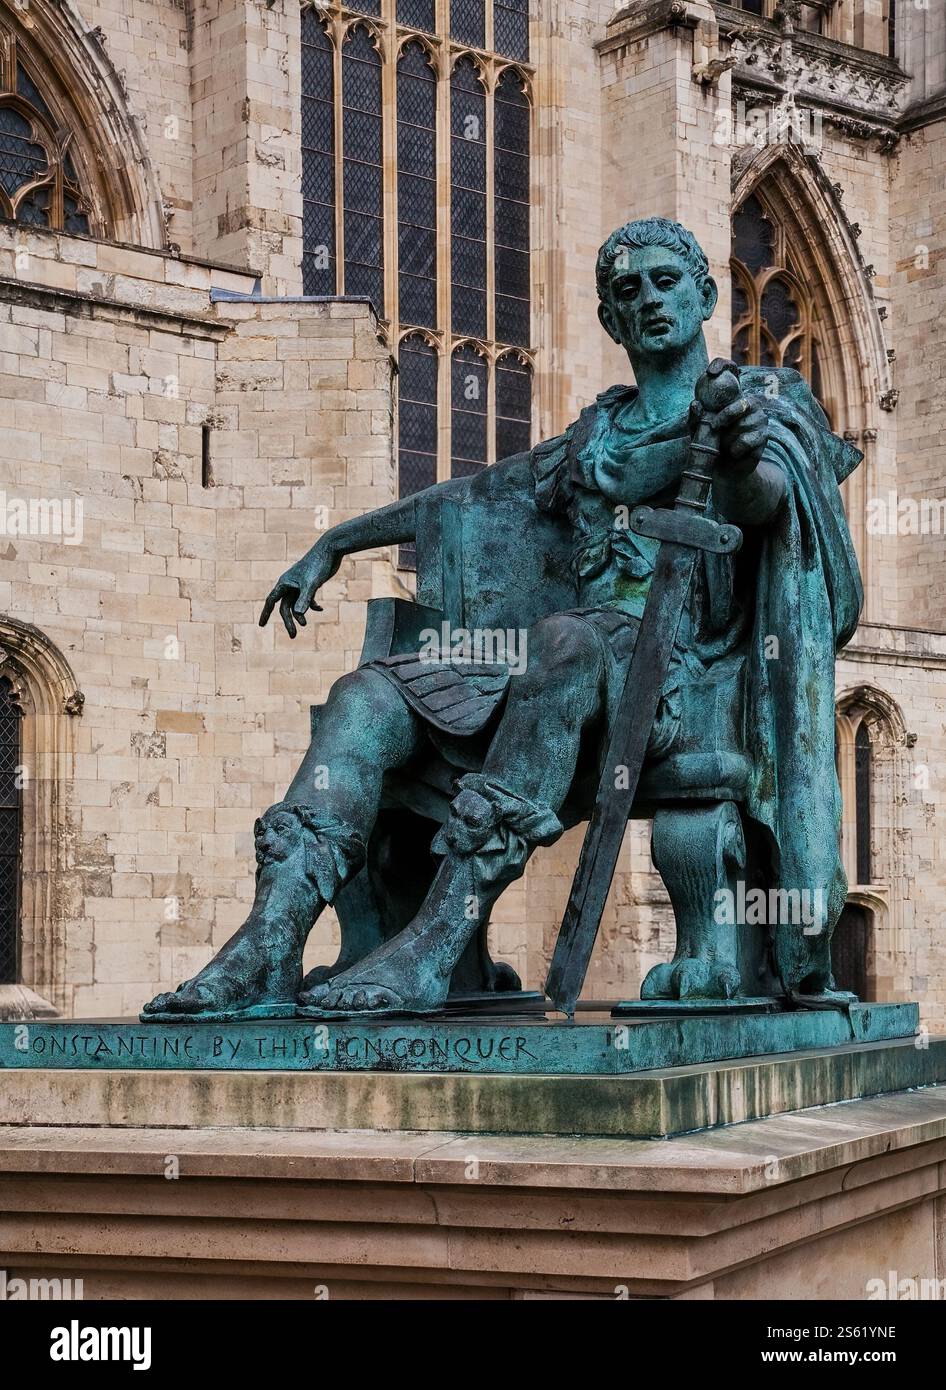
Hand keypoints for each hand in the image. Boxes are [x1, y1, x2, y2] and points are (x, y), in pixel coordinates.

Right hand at [259, 541, 338, 637]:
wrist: (330, 549)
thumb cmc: (318, 564)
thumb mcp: (312, 584)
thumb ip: (305, 599)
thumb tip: (299, 615)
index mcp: (284, 583)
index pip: (271, 601)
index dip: (265, 613)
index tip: (261, 625)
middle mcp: (290, 584)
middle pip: (285, 607)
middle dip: (288, 621)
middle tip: (293, 636)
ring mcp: (300, 584)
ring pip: (296, 604)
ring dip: (299, 615)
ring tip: (304, 625)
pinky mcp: (310, 584)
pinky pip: (307, 599)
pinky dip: (312, 605)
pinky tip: (320, 609)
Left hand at [691, 358, 767, 477]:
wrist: (726, 471)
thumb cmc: (711, 446)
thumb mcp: (697, 432)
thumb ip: (695, 418)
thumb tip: (695, 404)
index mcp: (731, 396)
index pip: (731, 370)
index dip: (723, 365)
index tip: (710, 372)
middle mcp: (748, 403)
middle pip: (740, 403)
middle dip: (725, 417)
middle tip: (716, 428)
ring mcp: (759, 418)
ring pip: (742, 425)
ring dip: (728, 439)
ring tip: (725, 445)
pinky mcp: (764, 435)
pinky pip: (746, 440)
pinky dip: (735, 450)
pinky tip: (735, 453)